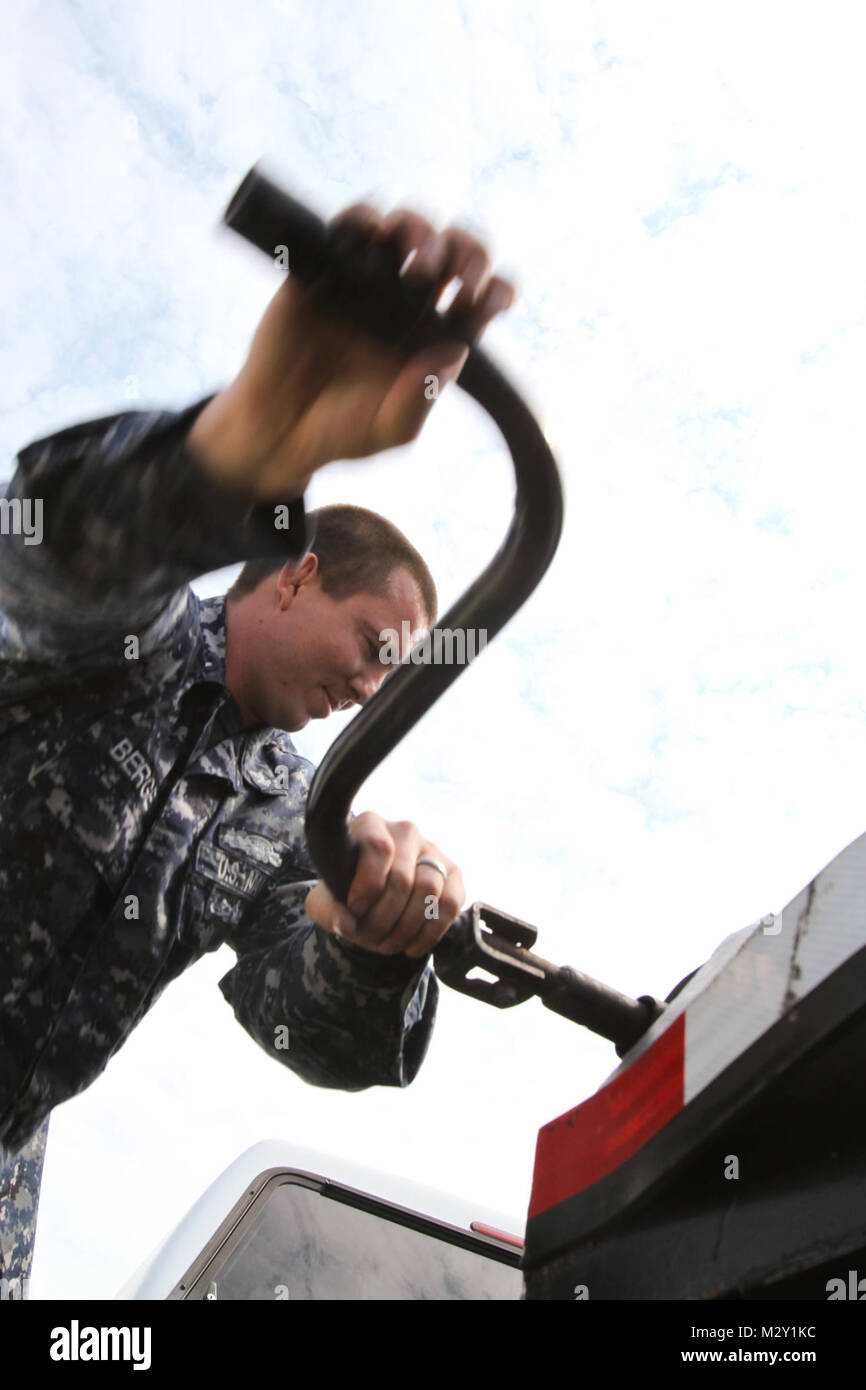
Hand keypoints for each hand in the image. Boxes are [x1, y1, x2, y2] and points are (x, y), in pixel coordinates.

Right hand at [188, 202, 517, 499]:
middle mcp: (406, 305)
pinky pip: (349, 228)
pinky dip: (365, 217)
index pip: (477, 301)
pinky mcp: (323, 271)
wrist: (276, 432)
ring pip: (406, 232)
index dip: (495, 289)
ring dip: (422, 229)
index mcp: (433, 338)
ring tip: (421, 254)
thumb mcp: (392, 430)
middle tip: (460, 273)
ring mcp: (366, 284)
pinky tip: (373, 230)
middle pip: (452, 256)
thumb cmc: (339, 434)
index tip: (493, 297)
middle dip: (467, 252)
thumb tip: (453, 350)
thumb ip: (421, 398)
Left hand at [304, 812, 463, 958]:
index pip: (378, 847)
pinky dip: (431, 932)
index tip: (355, 909)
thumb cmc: (346, 894)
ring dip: (406, 928)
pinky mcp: (453, 873)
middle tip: (369, 936)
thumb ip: (328, 911)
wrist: (374, 901)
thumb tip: (346, 923)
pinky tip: (412, 946)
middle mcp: (405, 831)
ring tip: (387, 944)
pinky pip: (451, 903)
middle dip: (383, 918)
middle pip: (402, 878)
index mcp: (370, 825)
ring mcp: (433, 850)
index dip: (368, 884)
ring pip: (429, 890)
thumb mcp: (325, 902)